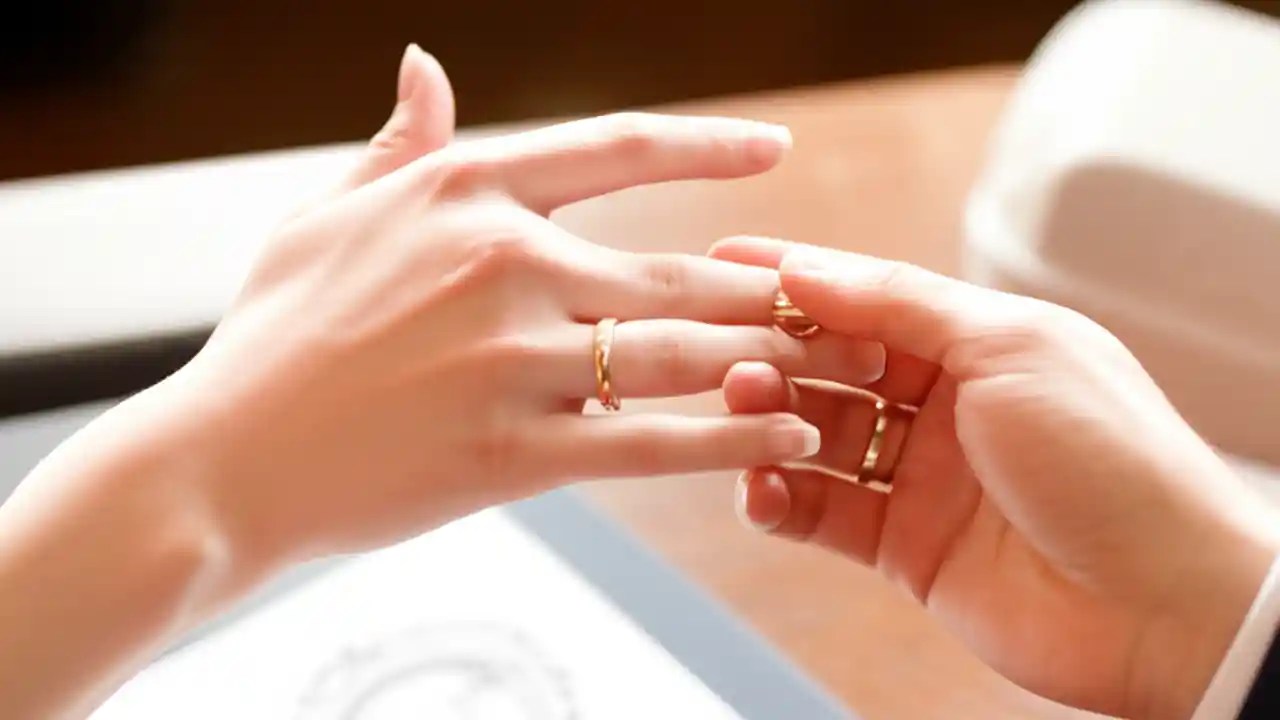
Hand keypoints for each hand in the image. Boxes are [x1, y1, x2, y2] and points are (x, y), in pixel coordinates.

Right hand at [155, 91, 909, 571]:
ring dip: (768, 360)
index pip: (615, 148)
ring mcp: (513, 356)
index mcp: (464, 191)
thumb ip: (399, 144)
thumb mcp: (326, 214)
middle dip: (765, 288)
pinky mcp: (515, 449)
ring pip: (678, 352)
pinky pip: (649, 442)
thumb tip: (425, 65)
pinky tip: (783, 439)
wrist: (222, 460)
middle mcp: (503, 260)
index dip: (706, 148)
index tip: (771, 150)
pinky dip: (727, 440)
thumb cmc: (273, 335)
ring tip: (833, 368)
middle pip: (675, 268)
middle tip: (833, 299)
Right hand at [715, 237, 1279, 719]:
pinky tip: (758, 485)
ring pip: (819, 437)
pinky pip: (822, 513)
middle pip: (834, 368)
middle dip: (776, 353)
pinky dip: (780, 498)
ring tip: (740, 408)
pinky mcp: (905, 547)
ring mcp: (924, 478)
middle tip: (726, 350)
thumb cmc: (1111, 457)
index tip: (724, 262)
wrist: (1164, 604)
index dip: (797, 279)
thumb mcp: (1010, 346)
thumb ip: (900, 306)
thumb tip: (808, 267)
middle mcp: (947, 406)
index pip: (868, 299)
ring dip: (770, 420)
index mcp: (979, 343)